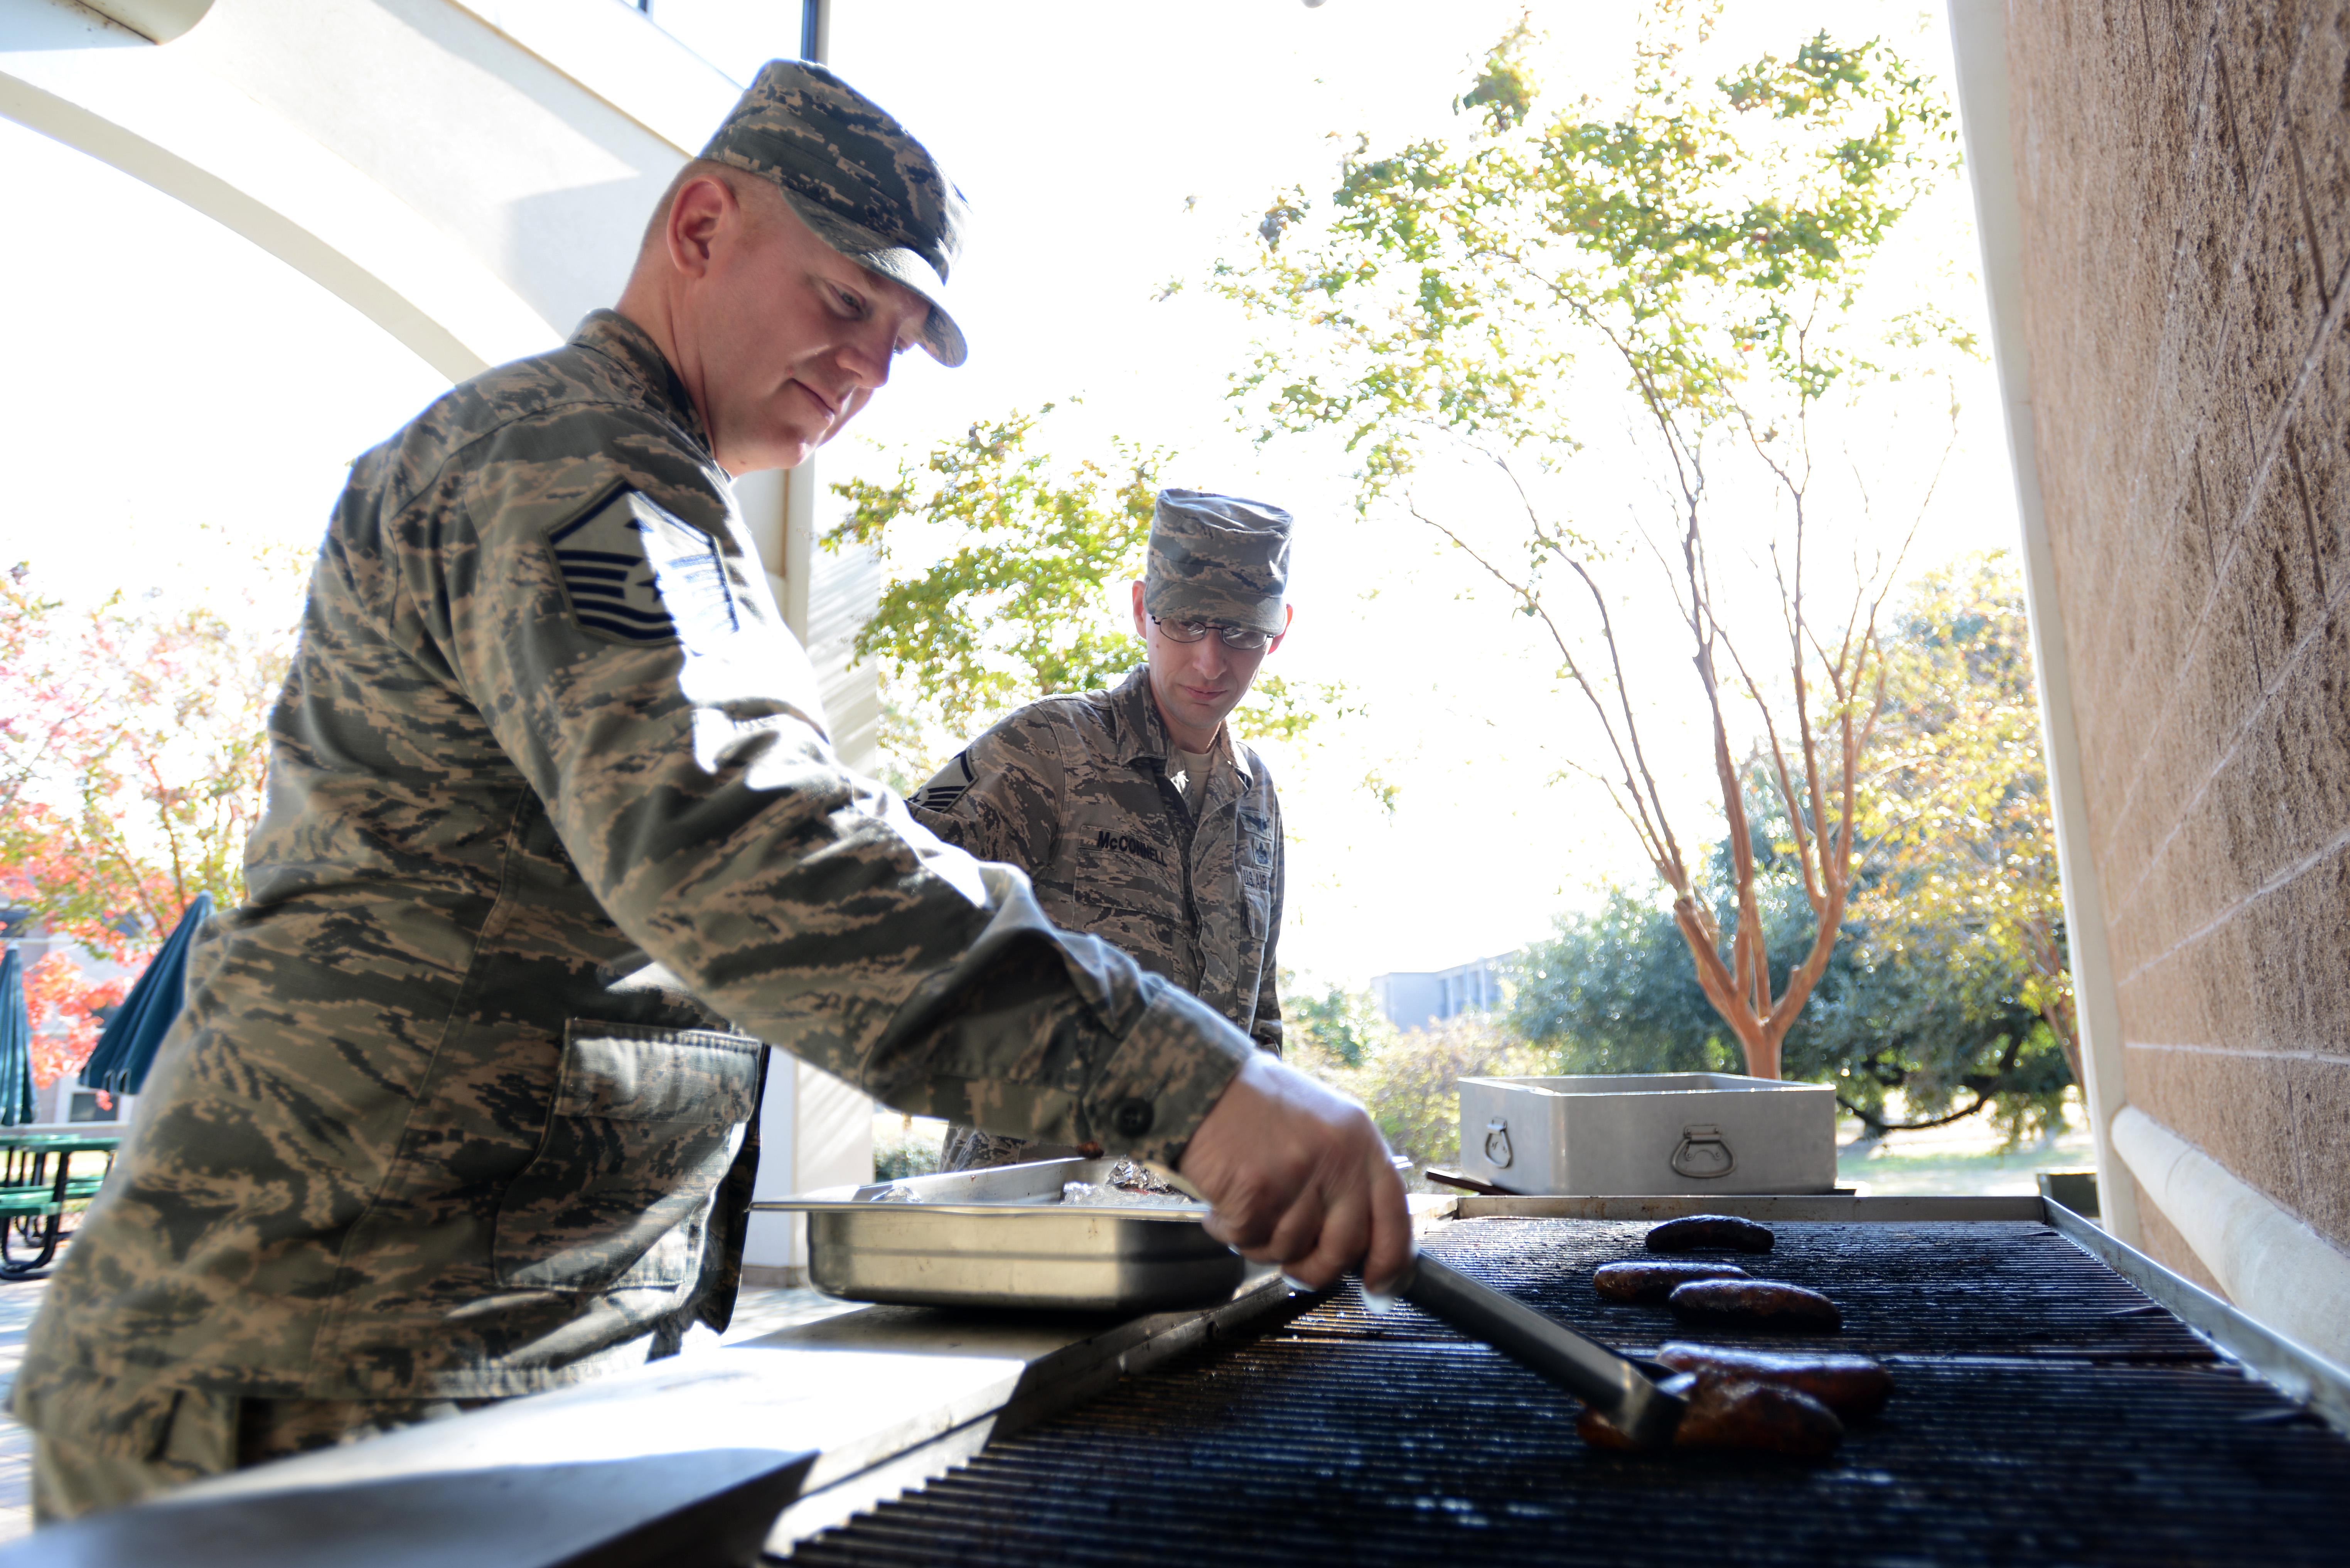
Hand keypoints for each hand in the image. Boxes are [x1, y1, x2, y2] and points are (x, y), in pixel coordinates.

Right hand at [1178, 1052, 1412, 1293]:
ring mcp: (1297, 1175)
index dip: (1391, 1260)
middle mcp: (1337, 1158)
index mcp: (1360, 1140)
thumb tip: (1358, 1244)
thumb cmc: (1256, 1104)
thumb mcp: (1323, 1124)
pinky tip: (1220, 1206)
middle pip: (1344, 1247)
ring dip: (1262, 1243)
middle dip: (1316, 1270)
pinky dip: (1229, 1232)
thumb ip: (1345, 1176)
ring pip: (1290, 1248)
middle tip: (1294, 1268)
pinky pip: (1249, 1240)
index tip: (1378, 1284)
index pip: (1394, 1215)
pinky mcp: (1256, 1191)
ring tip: (1244, 1209)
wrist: (1202, 1080)